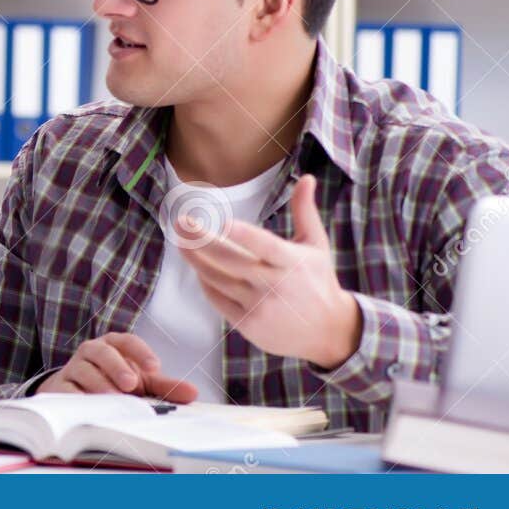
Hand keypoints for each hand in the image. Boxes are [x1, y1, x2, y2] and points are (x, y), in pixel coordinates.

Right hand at [37, 333, 197, 402]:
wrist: (74, 390)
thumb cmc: (113, 382)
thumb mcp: (140, 382)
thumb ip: (165, 387)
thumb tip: (193, 393)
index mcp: (113, 345)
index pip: (127, 341)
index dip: (140, 352)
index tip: (154, 368)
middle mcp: (92, 351)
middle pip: (102, 352)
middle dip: (117, 367)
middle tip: (131, 385)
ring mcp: (74, 367)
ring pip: (83, 370)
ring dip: (99, 384)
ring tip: (113, 398)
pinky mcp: (59, 386)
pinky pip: (66, 389)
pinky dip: (77, 396)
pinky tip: (89, 405)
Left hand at [175, 174, 361, 369]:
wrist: (328, 332)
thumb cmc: (319, 281)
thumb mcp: (317, 244)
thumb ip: (305, 210)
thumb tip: (306, 177)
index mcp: (293, 263)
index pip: (265, 245)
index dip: (243, 234)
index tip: (221, 221)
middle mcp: (275, 285)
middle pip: (230, 261)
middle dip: (201, 241)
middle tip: (181, 223)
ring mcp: (259, 306)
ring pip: (217, 279)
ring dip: (195, 260)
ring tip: (181, 242)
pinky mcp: (247, 323)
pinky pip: (217, 299)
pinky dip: (205, 283)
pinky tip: (198, 268)